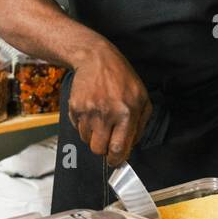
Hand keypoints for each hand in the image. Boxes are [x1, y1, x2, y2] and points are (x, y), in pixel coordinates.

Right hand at [68, 45, 152, 167]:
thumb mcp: (142, 98)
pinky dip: (84, 125)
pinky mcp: (75, 108)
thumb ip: (140, 125)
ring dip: (93, 136)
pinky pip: (78, 128)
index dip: (116, 159)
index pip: (118, 148)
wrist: (96, 58)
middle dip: (103, 150)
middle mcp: (106, 114)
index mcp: (126, 113)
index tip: (115, 161)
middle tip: (107, 140)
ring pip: (86, 140)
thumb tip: (130, 146)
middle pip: (99, 149)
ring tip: (100, 120)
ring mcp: (88, 111)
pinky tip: (91, 111)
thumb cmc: (122, 77)